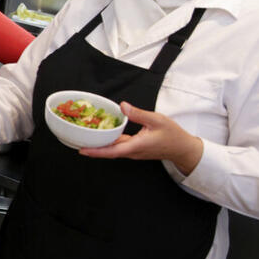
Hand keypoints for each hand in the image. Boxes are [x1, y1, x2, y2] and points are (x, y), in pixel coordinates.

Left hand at [79, 101, 203, 174]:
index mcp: (136, 146)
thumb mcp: (157, 120)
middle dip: (92, 149)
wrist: (182, 148)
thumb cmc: (172, 135)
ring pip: (112, 150)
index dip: (96, 151)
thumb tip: (123, 106)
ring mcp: (133, 152)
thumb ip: (139, 114)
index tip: (82, 150)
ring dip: (99, 146)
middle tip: (76, 143)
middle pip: (108, 152)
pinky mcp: (134, 150)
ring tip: (84, 139)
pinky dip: (108, 143)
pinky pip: (118, 147)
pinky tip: (102, 136)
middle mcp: (132, 152)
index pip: (112, 151)